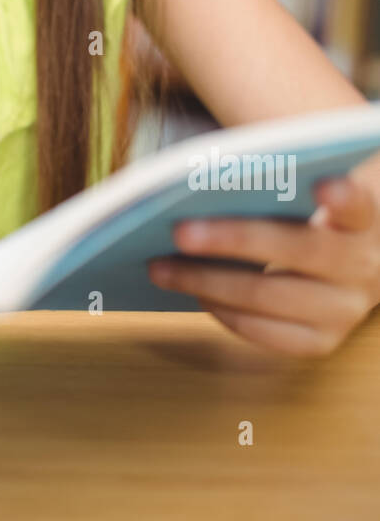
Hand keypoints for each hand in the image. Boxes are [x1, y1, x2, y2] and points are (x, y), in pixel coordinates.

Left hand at [146, 150, 379, 356]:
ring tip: (162, 267)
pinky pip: (268, 334)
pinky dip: (225, 313)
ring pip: (271, 297)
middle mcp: (364, 266)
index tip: (323, 184)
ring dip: (208, 282)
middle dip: (232, 239)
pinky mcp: (324, 341)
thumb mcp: (312, 190)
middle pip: (297, 249)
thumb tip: (202, 179)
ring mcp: (346, 310)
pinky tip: (194, 292)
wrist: (354, 263)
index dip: (342, 196)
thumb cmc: (314, 213)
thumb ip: (279, 182)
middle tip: (179, 230)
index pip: (357, 204)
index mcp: (365, 217)